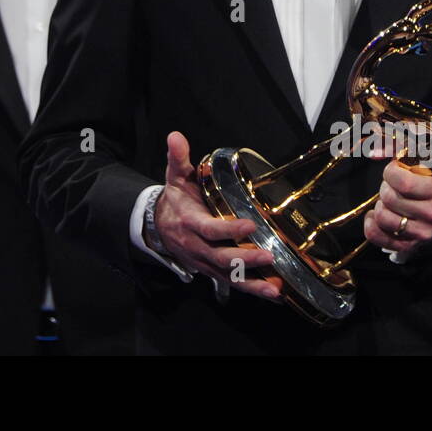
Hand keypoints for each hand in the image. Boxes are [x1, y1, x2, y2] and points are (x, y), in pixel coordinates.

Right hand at [153, 131, 280, 301]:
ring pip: (228, 276)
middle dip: (246, 259)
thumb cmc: (174, 200)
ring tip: (274, 289)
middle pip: (222, 257)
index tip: (250, 225)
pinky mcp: (211, 271)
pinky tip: (271, 294)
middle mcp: (198, 247)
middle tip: (269, 255)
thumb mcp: (174, 177)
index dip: (230, 228)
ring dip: (252, 283)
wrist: (157, 226)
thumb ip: (178, 157)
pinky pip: (231, 284)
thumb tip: (175, 137)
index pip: (211, 229)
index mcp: (191, 222)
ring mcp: (204, 262)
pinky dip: (251, 290)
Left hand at [363, 141, 431, 255]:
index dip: (390, 173)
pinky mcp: (408, 245)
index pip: (404, 182)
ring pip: (383, 218)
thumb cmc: (421, 182)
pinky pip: (376, 236)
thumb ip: (395, 148)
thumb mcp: (416, 162)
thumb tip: (372, 152)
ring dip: (379, 207)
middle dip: (385, 189)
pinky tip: (375, 216)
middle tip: (392, 188)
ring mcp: (422, 233)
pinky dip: (370, 224)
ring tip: (388, 203)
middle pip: (390, 199)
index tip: (393, 171)